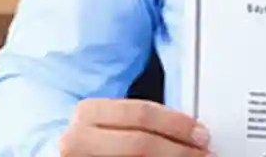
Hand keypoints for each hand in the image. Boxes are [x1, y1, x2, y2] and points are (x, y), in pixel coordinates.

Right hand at [59, 98, 212, 155]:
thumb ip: (139, 121)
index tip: (200, 133)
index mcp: (87, 113)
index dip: (176, 124)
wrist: (61, 156)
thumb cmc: (91, 142)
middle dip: (179, 150)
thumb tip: (188, 130)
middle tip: (204, 153)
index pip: (140, 114)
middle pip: (140, 144)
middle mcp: (77, 139)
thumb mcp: (108, 122)